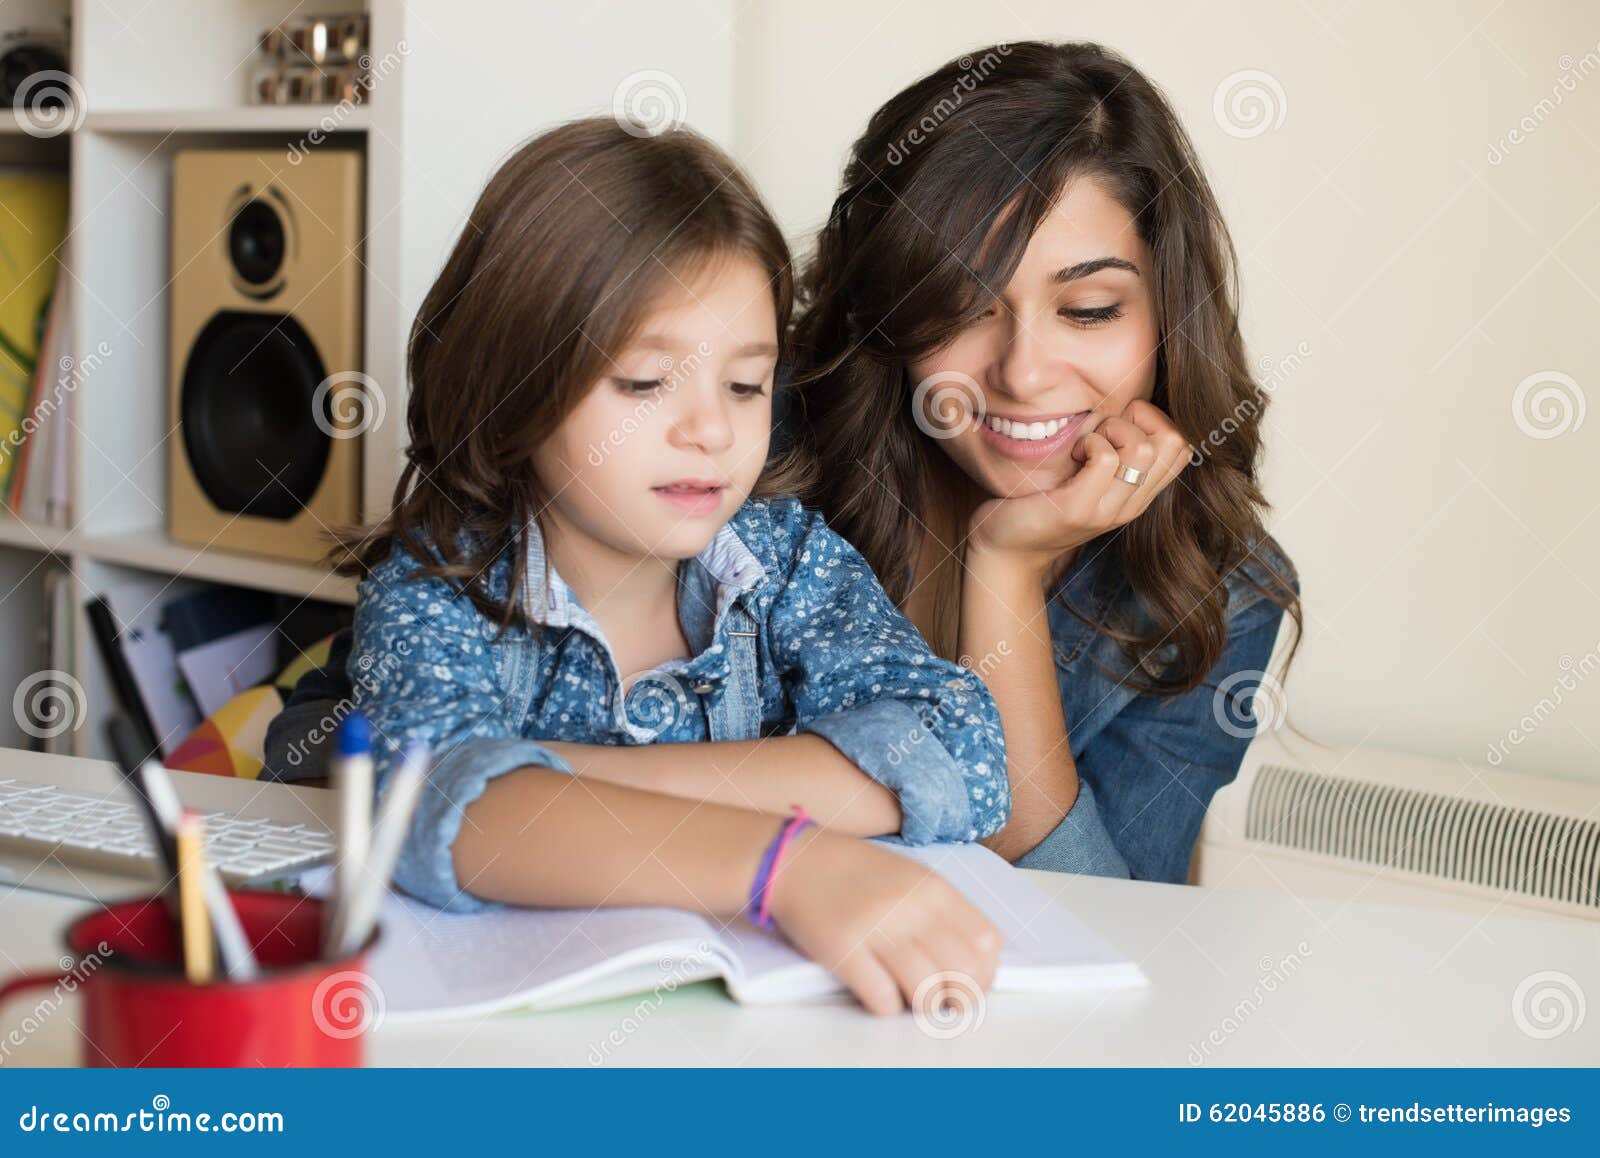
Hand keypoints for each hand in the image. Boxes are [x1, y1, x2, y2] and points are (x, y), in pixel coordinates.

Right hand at [768, 828, 1002, 1016]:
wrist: (794, 859)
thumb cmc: (855, 873)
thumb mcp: (911, 878)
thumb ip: (945, 913)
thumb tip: (976, 964)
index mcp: (933, 889)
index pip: (986, 943)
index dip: (984, 974)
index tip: (967, 984)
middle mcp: (911, 907)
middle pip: (964, 972)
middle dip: (958, 997)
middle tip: (941, 1000)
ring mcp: (876, 929)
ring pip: (927, 991)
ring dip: (923, 1005)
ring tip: (909, 997)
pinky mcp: (843, 950)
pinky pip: (882, 999)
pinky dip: (887, 1005)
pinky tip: (879, 991)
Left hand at [967, 399, 1190, 579]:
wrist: (1006, 551)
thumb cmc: (1041, 503)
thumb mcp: (1088, 479)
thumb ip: (1113, 454)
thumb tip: (1124, 408)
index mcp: (1138, 495)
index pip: (1183, 447)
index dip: (1155, 421)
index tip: (1117, 427)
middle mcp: (1131, 505)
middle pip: (1175, 443)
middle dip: (1140, 419)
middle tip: (1104, 431)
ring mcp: (1108, 510)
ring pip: (1143, 449)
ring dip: (1112, 430)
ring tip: (1086, 444)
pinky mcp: (1078, 509)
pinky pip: (1104, 458)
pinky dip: (1089, 442)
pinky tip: (1072, 454)